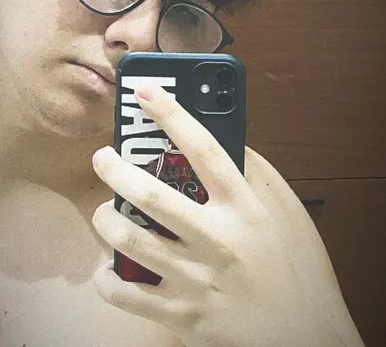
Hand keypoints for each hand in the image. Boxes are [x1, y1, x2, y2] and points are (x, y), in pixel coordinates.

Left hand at [92, 85, 363, 346]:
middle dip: (116, 169)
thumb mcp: (287, 213)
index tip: (147, 93)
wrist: (310, 340)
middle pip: (152, 197)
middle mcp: (217, 240)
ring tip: (105, 211)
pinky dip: (107, 278)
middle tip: (103, 157)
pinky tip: (109, 266)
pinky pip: (126, 295)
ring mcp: (196, 280)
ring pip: (130, 242)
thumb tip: (223, 140)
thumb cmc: (298, 272)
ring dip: (107, 219)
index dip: (173, 115)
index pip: (204, 150)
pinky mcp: (183, 316)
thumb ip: (254, 174)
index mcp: (245, 209)